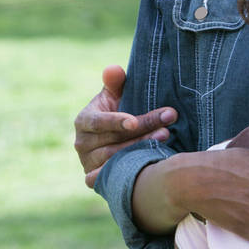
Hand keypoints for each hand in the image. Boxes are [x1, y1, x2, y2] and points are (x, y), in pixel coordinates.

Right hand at [74, 64, 177, 187]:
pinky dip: (133, 170)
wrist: (119, 136)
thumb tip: (113, 69)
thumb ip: (115, 82)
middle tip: (166, 125)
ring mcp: (90, 164)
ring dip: (142, 150)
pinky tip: (152, 161)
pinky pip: (116, 177)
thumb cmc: (119, 108)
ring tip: (165, 136)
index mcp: (84, 121)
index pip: (98, 122)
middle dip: (142, 132)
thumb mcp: (116, 93)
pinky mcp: (99, 179)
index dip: (116, 122)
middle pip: (113, 141)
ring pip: (116, 160)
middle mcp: (82, 144)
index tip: (135, 122)